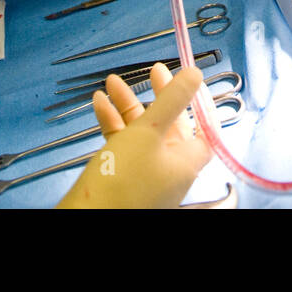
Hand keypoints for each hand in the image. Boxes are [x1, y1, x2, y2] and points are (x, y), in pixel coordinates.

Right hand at [56, 64, 211, 208]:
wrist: (85, 219)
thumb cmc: (120, 182)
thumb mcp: (147, 131)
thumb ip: (172, 100)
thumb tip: (196, 74)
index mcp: (186, 161)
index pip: (205, 127)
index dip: (199, 101)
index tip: (188, 80)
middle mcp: (170, 169)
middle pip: (170, 124)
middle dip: (158, 95)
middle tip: (152, 71)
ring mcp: (146, 174)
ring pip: (143, 132)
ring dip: (128, 106)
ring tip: (111, 83)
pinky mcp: (123, 177)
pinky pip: (123, 145)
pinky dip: (113, 123)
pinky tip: (100, 104)